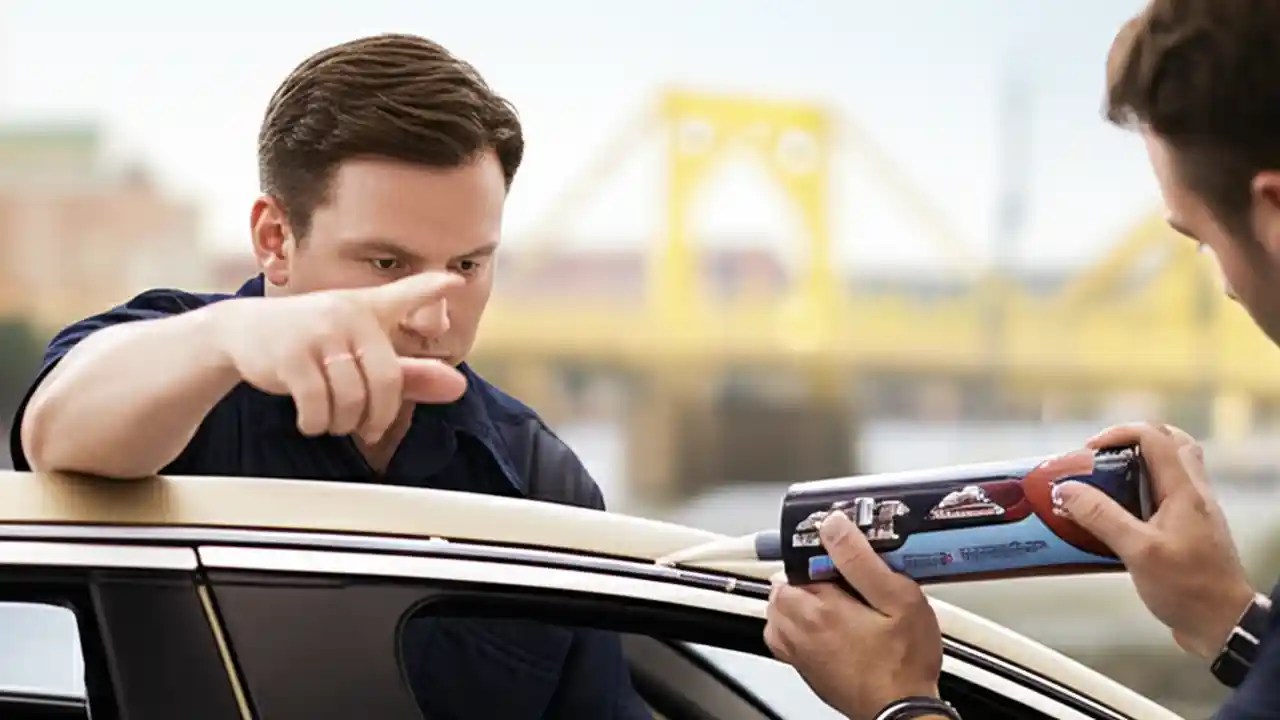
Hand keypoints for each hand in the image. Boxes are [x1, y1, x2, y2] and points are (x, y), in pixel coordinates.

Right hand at [212, 272, 467, 442]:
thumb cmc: (312, 343)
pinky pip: (317, 406)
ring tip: (333, 421)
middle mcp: (347, 315)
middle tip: (367, 428)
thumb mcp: (360, 353)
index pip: (405, 294)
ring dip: (342, 424)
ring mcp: (317, 333)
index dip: (431, 288)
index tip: (456, 279)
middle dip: (377, 416)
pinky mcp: (289, 355)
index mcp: (368, 309)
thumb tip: (459, 387)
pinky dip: (316, 424)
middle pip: (385, 382)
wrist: (240, 332)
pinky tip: (311, 420)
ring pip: (350, 399)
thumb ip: (410, 373)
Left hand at [764, 511, 942, 719]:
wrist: (904, 711)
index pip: (795, 563)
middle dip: (803, 577)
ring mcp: (799, 653)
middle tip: (836, 578)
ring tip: (828, 599)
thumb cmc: (906, 661)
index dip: (816, 553)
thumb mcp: (899, 598)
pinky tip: (820, 625)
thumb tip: (834, 526)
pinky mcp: (805, 670)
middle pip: (781, 587)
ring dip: (795, 601)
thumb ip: (861, 560)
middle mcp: (801, 630)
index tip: (838, 555)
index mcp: (820, 609)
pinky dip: (792, 627)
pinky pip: (783, 639)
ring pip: (777, 613)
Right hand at [1054, 422, 1254, 660]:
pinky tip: (1118, 518)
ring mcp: (1194, 512)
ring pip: (1170, 469)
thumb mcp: (1138, 551)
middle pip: (1169, 443)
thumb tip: (1066, 490)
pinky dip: (1140, 494)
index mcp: (1184, 490)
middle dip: (1131, 442)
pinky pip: (1165, 497)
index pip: (1154, 437)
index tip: (1087, 452)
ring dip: (1137, 467)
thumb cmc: (1188, 588)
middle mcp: (1193, 494)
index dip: (1118, 434)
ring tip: (1105, 485)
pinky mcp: (1189, 531)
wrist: (1223, 624)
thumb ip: (1101, 517)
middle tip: (1101, 459)